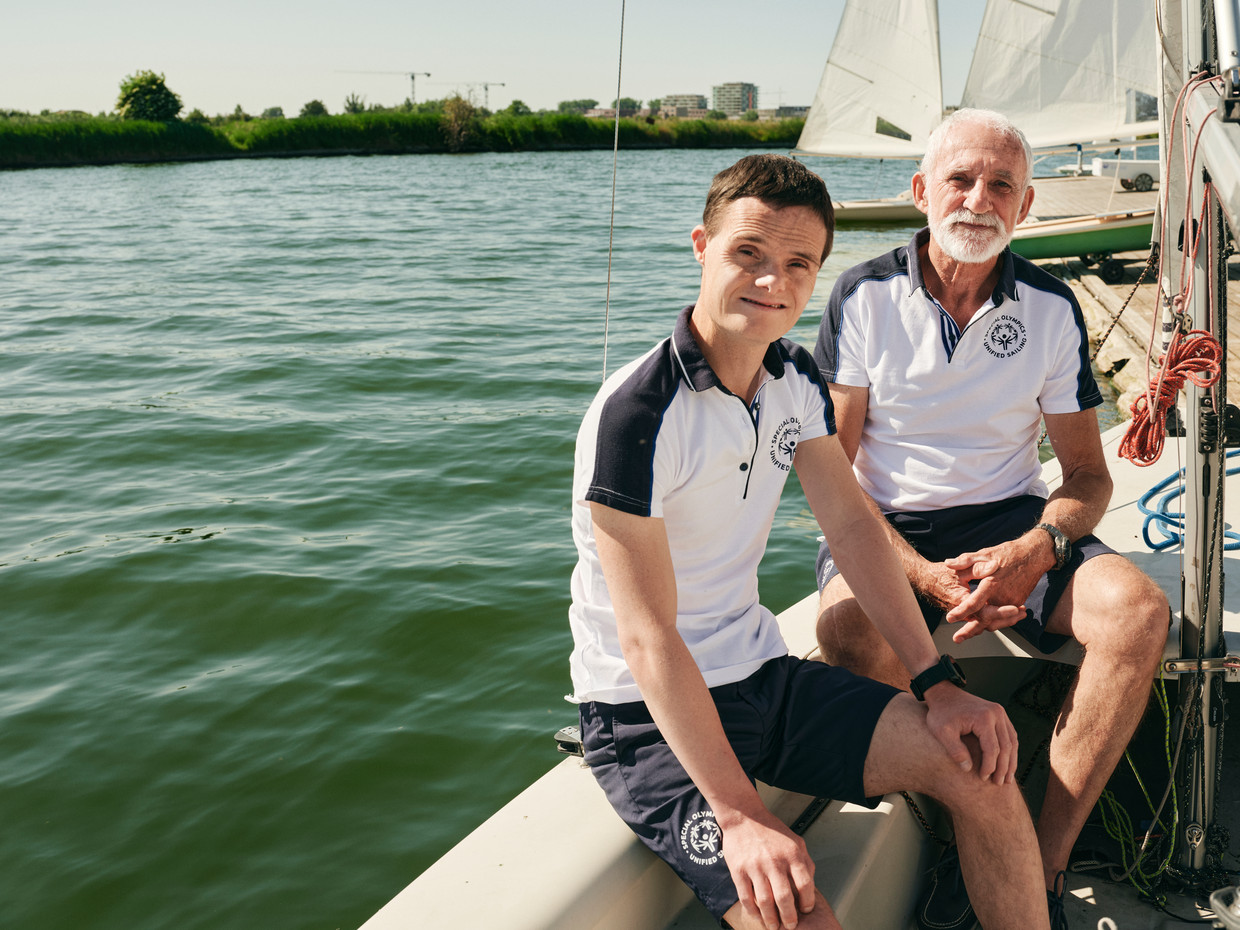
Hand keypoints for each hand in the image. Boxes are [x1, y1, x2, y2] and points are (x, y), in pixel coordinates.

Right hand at [720, 810, 817, 929]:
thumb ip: (805, 862)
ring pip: (765, 902)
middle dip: (789, 918)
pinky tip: (757, 915)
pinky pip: (746, 897)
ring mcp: (755, 866)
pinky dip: (752, 911)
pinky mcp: (739, 870)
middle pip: (785, 898)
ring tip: (773, 926)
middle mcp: (774, 861)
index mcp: (792, 854)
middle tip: (790, 926)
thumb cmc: (771, 830)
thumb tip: (810, 886)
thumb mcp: (795, 841)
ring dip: (770, 919)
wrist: (744, 816)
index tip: (805, 910)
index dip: (807, 902)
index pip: (805, 885)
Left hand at [921, 684, 1018, 783]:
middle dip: (1003, 767)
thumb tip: (968, 769)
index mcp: (983, 718)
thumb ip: (955, 750)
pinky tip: (1007, 763)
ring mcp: (1000, 712)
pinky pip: (1010, 735)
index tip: (984, 778)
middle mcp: (996, 713)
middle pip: (1006, 746)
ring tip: (1007, 778)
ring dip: (1011, 761)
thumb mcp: (942, 731)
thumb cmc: (941, 713)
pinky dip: (1010, 750)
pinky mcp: (1000, 714)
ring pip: (1012, 741)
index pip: (992, 748)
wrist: (943, 693)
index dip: (989, 766)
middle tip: (999, 783)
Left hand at [941, 538, 1045, 640]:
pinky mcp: (1017, 602)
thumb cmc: (1008, 553)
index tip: (950, 618)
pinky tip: (985, 625)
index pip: (973, 603)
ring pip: (995, 621)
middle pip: (984, 619)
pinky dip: (995, 622)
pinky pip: (1004, 617)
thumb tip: (948, 564)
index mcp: (991, 584)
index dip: (960, 612)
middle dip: (969, 631)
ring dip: (982, 629)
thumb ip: (965, 560)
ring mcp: (1012, 601)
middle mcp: (1002, 596)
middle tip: (957, 638)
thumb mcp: (985, 553)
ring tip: (969, 635)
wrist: (1034, 556)